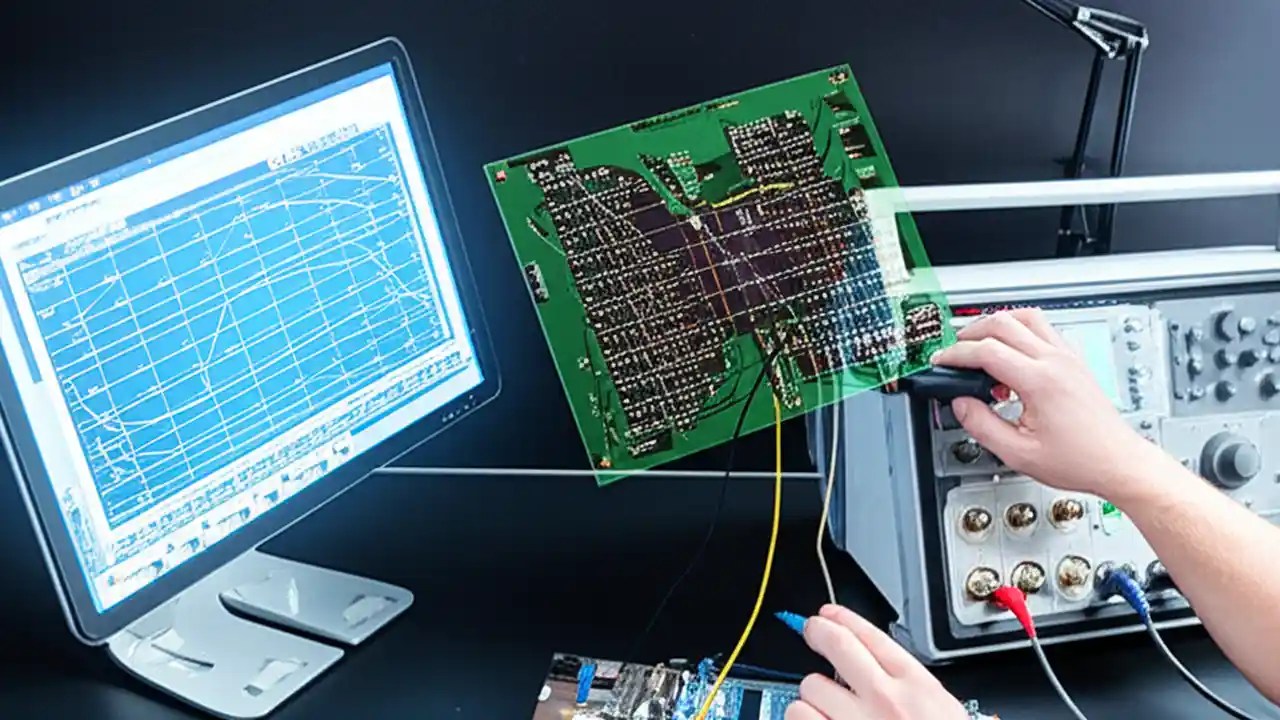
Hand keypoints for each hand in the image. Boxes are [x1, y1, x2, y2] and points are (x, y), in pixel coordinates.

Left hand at [786, 605, 966, 719]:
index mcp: (918, 689)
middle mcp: (883, 700)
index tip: (828, 615)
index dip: (843, 618)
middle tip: (812, 633)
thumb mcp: (947, 716)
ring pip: (808, 689)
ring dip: (811, 699)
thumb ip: (913, 693)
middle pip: (833, 646)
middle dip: (817, 635)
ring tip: (826, 711)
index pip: (871, 635)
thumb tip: (874, 670)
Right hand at [931, 309, 1164, 500]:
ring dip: (997, 324)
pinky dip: (1019, 331)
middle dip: (970, 333)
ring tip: (979, 343)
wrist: (1118, 462)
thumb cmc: (1081, 460)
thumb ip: (981, 425)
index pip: (987, 350)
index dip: (956, 354)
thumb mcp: (1018, 453)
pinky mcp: (1074, 361)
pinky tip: (1010, 352)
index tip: (941, 361)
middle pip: (1003, 322)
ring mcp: (1068, 358)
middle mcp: (1056, 361)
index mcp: (1040, 381)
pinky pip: (1043, 328)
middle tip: (954, 351)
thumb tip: (960, 404)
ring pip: (1026, 316)